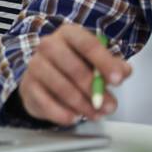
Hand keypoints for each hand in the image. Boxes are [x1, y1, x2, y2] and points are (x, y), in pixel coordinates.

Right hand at [18, 24, 132, 125]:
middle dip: (93, 88)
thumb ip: (114, 66)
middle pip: (71, 66)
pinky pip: (44, 101)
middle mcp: (48, 45)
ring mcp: (35, 65)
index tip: (118, 80)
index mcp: (68, 34)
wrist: (45, 77)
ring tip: (96, 114)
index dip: (104, 62)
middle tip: (109, 105)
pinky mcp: (28, 86)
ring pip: (59, 86)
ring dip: (80, 104)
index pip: (87, 44)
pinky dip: (60, 112)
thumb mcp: (98, 62)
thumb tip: (123, 71)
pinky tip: (73, 118)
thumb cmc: (75, 65)